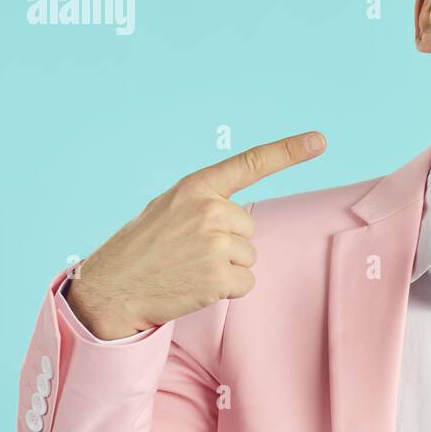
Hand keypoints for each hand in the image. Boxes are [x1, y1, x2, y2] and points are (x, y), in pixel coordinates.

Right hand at [66, 131, 327, 338]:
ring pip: (248, 256)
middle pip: (249, 227)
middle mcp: (209, 210)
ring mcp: (214, 243)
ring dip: (225, 269)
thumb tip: (237, 215)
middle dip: (227, 243)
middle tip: (188, 252)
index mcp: (196, 187)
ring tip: (188, 269)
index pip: (250, 164)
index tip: (320, 140)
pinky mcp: (218, 276)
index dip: (289, 151)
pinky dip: (226, 291)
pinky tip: (195, 286)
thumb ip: (204, 203)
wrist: (111, 289)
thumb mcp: (168, 208)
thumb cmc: (141, 249)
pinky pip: (245, 283)